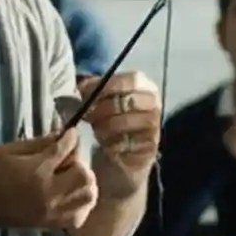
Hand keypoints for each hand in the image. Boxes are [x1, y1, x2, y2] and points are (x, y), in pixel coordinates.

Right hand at [0, 129, 97, 229]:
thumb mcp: (7, 150)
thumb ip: (38, 144)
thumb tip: (62, 136)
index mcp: (36, 172)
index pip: (66, 150)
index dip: (70, 138)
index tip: (70, 134)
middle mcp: (48, 194)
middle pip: (84, 175)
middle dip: (79, 162)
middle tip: (65, 159)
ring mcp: (50, 212)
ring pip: (87, 197)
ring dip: (84, 183)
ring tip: (69, 177)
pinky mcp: (47, 225)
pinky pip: (78, 217)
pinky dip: (80, 204)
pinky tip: (69, 195)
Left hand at [79, 71, 161, 198]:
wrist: (124, 155)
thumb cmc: (113, 121)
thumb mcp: (105, 101)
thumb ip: (95, 89)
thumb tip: (81, 85)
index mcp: (146, 88)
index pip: (133, 79)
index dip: (108, 84)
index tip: (84, 91)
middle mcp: (154, 106)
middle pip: (127, 101)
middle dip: (101, 107)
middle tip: (87, 114)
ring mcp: (153, 128)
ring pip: (124, 122)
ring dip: (104, 126)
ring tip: (96, 130)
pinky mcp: (149, 148)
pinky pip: (125, 143)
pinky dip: (110, 144)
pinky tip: (105, 144)